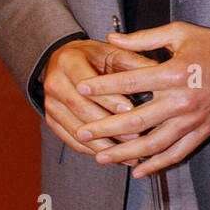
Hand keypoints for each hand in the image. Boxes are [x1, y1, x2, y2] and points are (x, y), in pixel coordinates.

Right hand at [42, 38, 161, 162]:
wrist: (63, 62)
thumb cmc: (93, 57)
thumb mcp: (111, 52)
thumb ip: (131, 62)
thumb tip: (159, 71)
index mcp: (68, 61)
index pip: (87, 84)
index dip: (109, 99)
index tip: (130, 110)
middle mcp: (54, 83)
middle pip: (81, 109)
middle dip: (108, 126)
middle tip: (135, 137)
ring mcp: (50, 105)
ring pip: (76, 130)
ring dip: (104, 145)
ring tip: (130, 154)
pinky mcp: (51, 121)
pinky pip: (72, 142)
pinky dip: (94, 151)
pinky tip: (116, 157)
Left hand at [74, 22, 209, 175]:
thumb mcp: (179, 33)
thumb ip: (143, 39)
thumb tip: (111, 39)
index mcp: (174, 73)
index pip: (130, 82)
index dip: (102, 87)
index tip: (81, 89)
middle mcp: (182, 100)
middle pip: (136, 120)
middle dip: (104, 129)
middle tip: (82, 133)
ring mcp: (192, 120)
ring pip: (153, 144)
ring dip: (125, 154)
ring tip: (101, 158)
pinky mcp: (202, 132)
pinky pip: (176, 153)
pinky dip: (156, 165)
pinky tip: (137, 170)